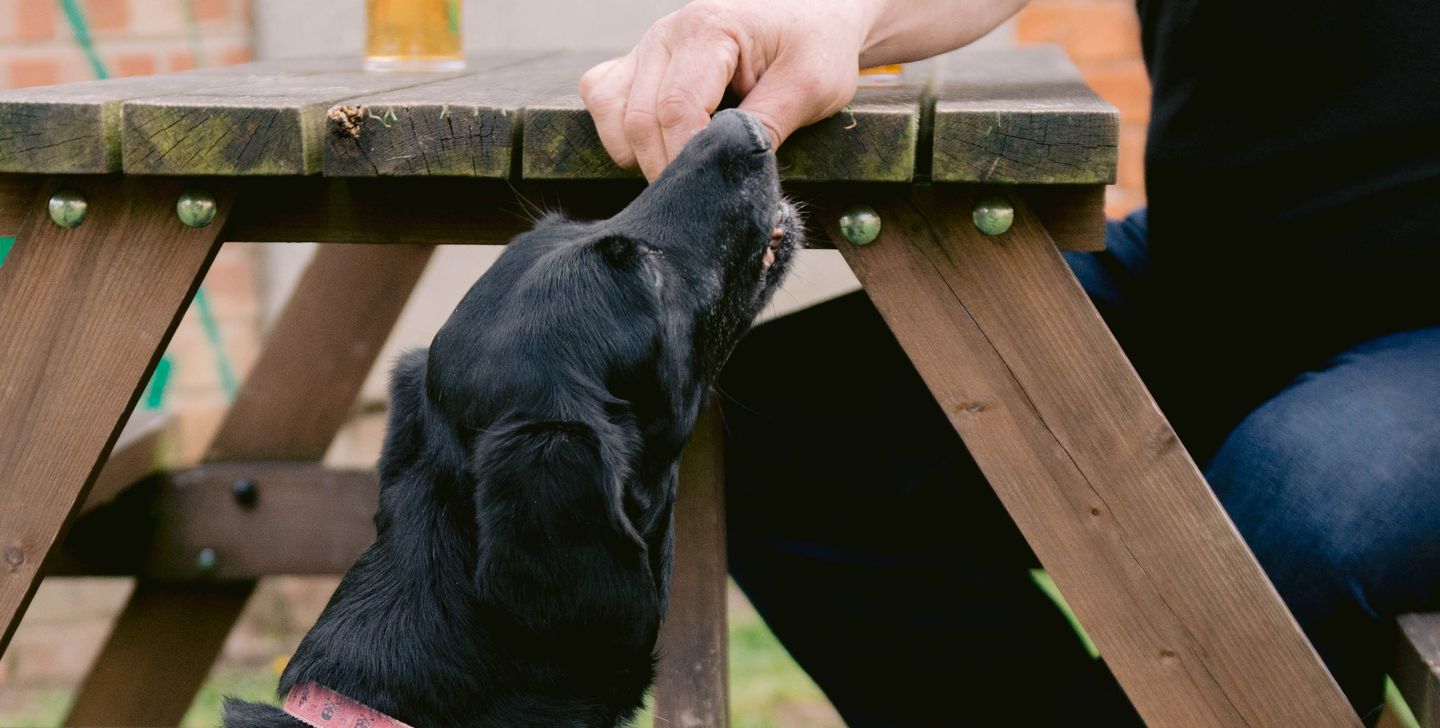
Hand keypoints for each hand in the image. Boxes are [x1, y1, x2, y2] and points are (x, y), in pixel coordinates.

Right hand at [580, 0, 872, 179]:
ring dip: (640, 154)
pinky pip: (602, 100)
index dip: (688, 160)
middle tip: (706, 197)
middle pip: (640, 120)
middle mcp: (665, 33)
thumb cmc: (814, 45)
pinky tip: (661, 145)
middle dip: (666, 169)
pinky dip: (621, 134)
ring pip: (611, 113)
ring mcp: (645, 46)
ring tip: (687, 168)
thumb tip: (727, 169)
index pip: (676, 108)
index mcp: (708, 28)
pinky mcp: (636, 61)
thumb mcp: (813, 84)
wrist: (809, 12)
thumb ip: (768, 123)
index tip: (713, 191)